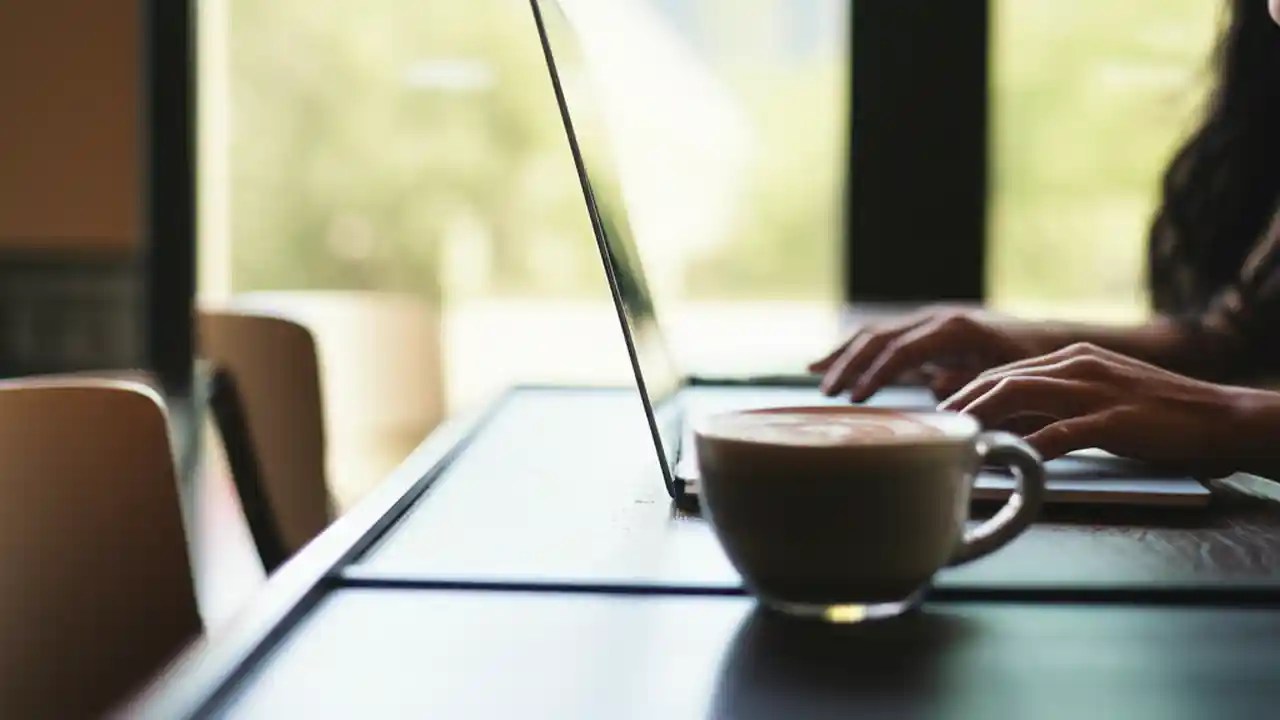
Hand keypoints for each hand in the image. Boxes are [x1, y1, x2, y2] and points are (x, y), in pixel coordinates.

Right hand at [810, 308, 1060, 401]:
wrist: (1048, 340)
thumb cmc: (1032, 365)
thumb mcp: (1010, 379)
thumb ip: (973, 386)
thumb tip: (939, 395)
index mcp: (956, 329)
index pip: (902, 350)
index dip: (875, 375)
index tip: (855, 400)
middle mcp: (937, 318)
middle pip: (879, 337)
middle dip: (849, 365)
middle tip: (828, 395)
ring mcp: (927, 321)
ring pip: (874, 333)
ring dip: (844, 356)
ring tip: (817, 379)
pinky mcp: (922, 331)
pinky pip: (879, 337)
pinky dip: (851, 350)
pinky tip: (824, 363)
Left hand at [939, 343, 1279, 471]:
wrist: (1219, 415)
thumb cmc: (1156, 414)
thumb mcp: (1098, 397)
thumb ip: (1056, 405)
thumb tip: (1009, 426)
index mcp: (1070, 358)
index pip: (1002, 371)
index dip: (966, 392)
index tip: (940, 414)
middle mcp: (1077, 366)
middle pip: (1000, 379)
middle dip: (961, 404)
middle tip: (934, 429)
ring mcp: (1095, 390)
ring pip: (1020, 395)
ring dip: (982, 418)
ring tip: (955, 440)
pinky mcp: (1114, 420)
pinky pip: (1061, 432)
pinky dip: (1030, 447)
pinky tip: (1008, 462)